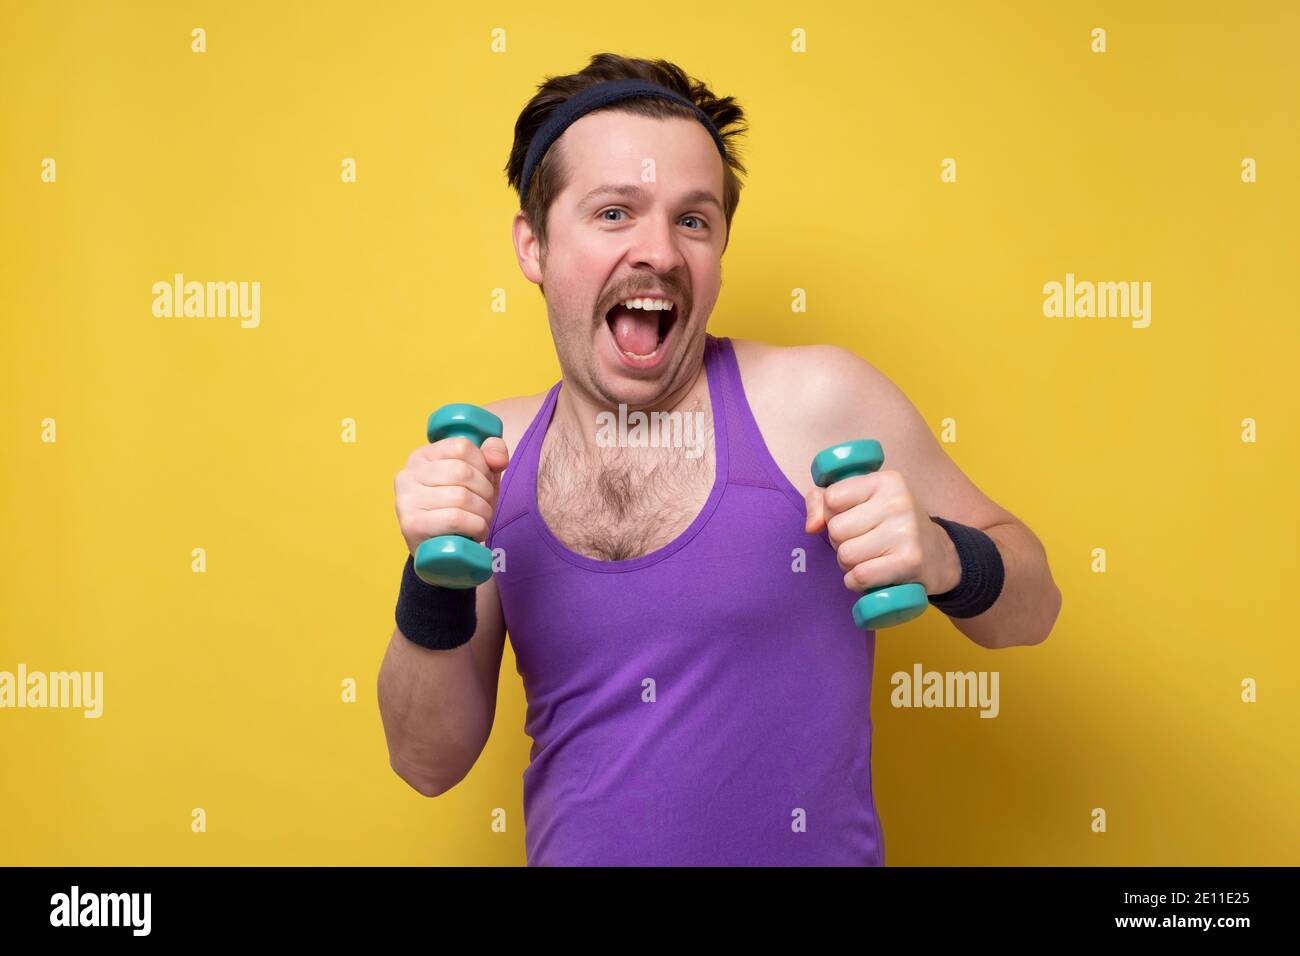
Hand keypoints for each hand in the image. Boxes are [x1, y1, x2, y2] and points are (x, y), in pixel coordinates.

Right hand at [394, 435, 509, 558]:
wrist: (441, 552)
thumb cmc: (461, 508)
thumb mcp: (480, 477)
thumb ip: (492, 455)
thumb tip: (498, 459)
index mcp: (423, 456)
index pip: (461, 446)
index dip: (483, 465)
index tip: (484, 482)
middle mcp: (408, 474)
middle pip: (462, 472)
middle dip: (485, 492)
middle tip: (485, 506)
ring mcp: (406, 500)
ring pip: (461, 497)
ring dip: (483, 512)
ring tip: (481, 520)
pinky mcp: (411, 525)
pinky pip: (455, 519)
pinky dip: (476, 526)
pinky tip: (476, 532)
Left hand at [804, 469, 960, 595]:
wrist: (939, 555)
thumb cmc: (890, 526)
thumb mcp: (862, 502)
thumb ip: (823, 502)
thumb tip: (811, 526)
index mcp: (886, 480)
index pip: (831, 498)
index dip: (832, 514)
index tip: (852, 518)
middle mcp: (898, 502)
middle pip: (836, 529)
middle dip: (840, 542)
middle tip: (862, 543)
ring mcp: (906, 531)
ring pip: (845, 554)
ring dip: (849, 564)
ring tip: (869, 558)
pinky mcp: (909, 561)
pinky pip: (859, 575)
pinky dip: (856, 582)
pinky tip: (871, 576)